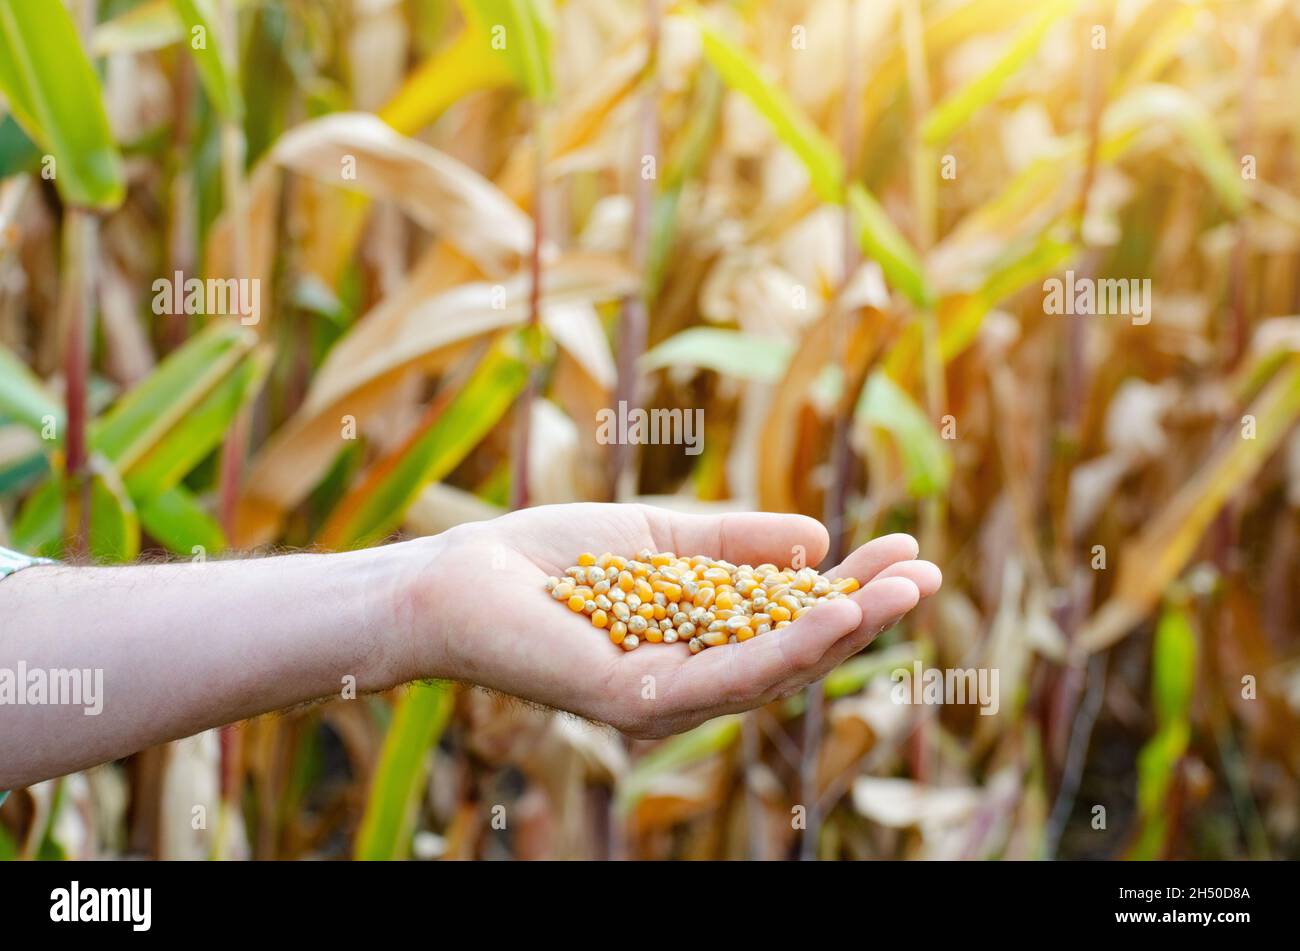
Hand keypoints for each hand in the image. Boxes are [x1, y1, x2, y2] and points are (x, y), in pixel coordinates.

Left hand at [405, 503, 940, 737]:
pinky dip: (788, 645)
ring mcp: (667, 699)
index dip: (850, 591)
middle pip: (795, 655)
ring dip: (846, 631)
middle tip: (927, 571)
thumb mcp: (663, 539)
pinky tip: (836, 613)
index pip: (789, 624)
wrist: (462, 576)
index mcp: (699, 645)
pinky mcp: (639, 700)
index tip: (904, 550)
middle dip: (864, 614)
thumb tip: (815, 536)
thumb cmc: (552, 559)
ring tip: (904, 588)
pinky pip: (729, 675)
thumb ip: (734, 544)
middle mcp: (691, 682)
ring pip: (775, 671)